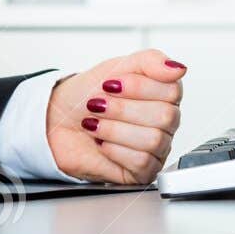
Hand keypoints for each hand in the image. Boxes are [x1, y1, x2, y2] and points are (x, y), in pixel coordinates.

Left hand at [43, 49, 185, 184]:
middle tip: (98, 104)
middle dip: (122, 108)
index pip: (173, 90)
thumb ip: (150, 61)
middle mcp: (163, 123)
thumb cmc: (84, 96)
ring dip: (115, 129)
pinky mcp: (142, 172)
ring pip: (153, 139)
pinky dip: (115, 149)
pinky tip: (102, 143)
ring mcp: (155, 148)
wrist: (56, 121)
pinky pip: (142, 162)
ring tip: (95, 124)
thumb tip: (178, 69)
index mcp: (161, 95)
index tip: (110, 84)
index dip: (138, 86)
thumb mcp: (114, 67)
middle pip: (165, 116)